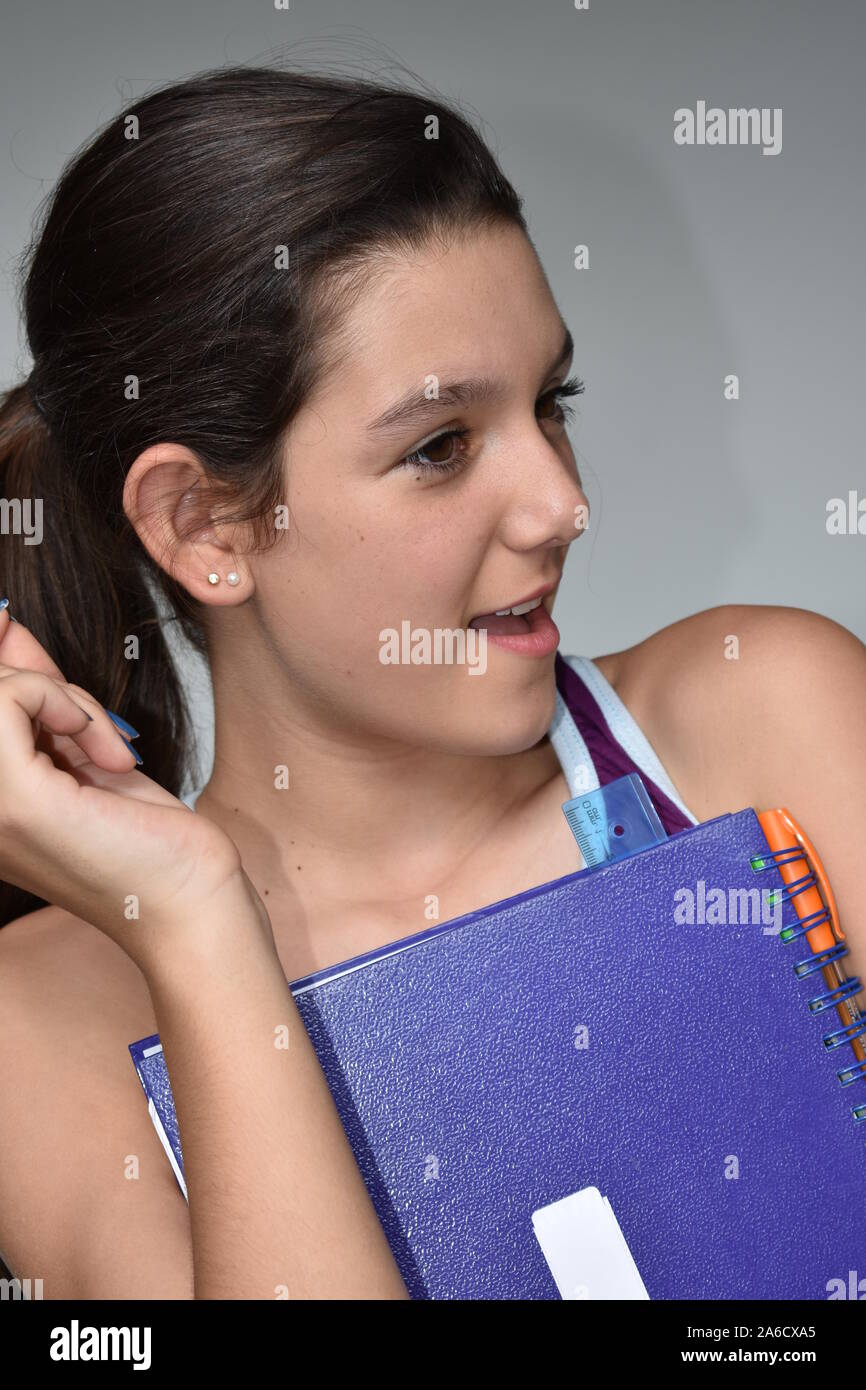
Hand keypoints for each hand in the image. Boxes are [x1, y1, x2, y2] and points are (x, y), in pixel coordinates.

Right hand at [0, 605, 269, 971]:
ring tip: (102, 750)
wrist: (190, 905)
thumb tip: (3, 625)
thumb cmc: (143, 840)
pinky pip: (10, 697)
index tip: (24, 651)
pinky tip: (108, 754)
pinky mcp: (14, 801)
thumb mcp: (79, 753)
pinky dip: (69, 703)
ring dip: (60, 698)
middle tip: (88, 729)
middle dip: (33, 683)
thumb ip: (36, 698)